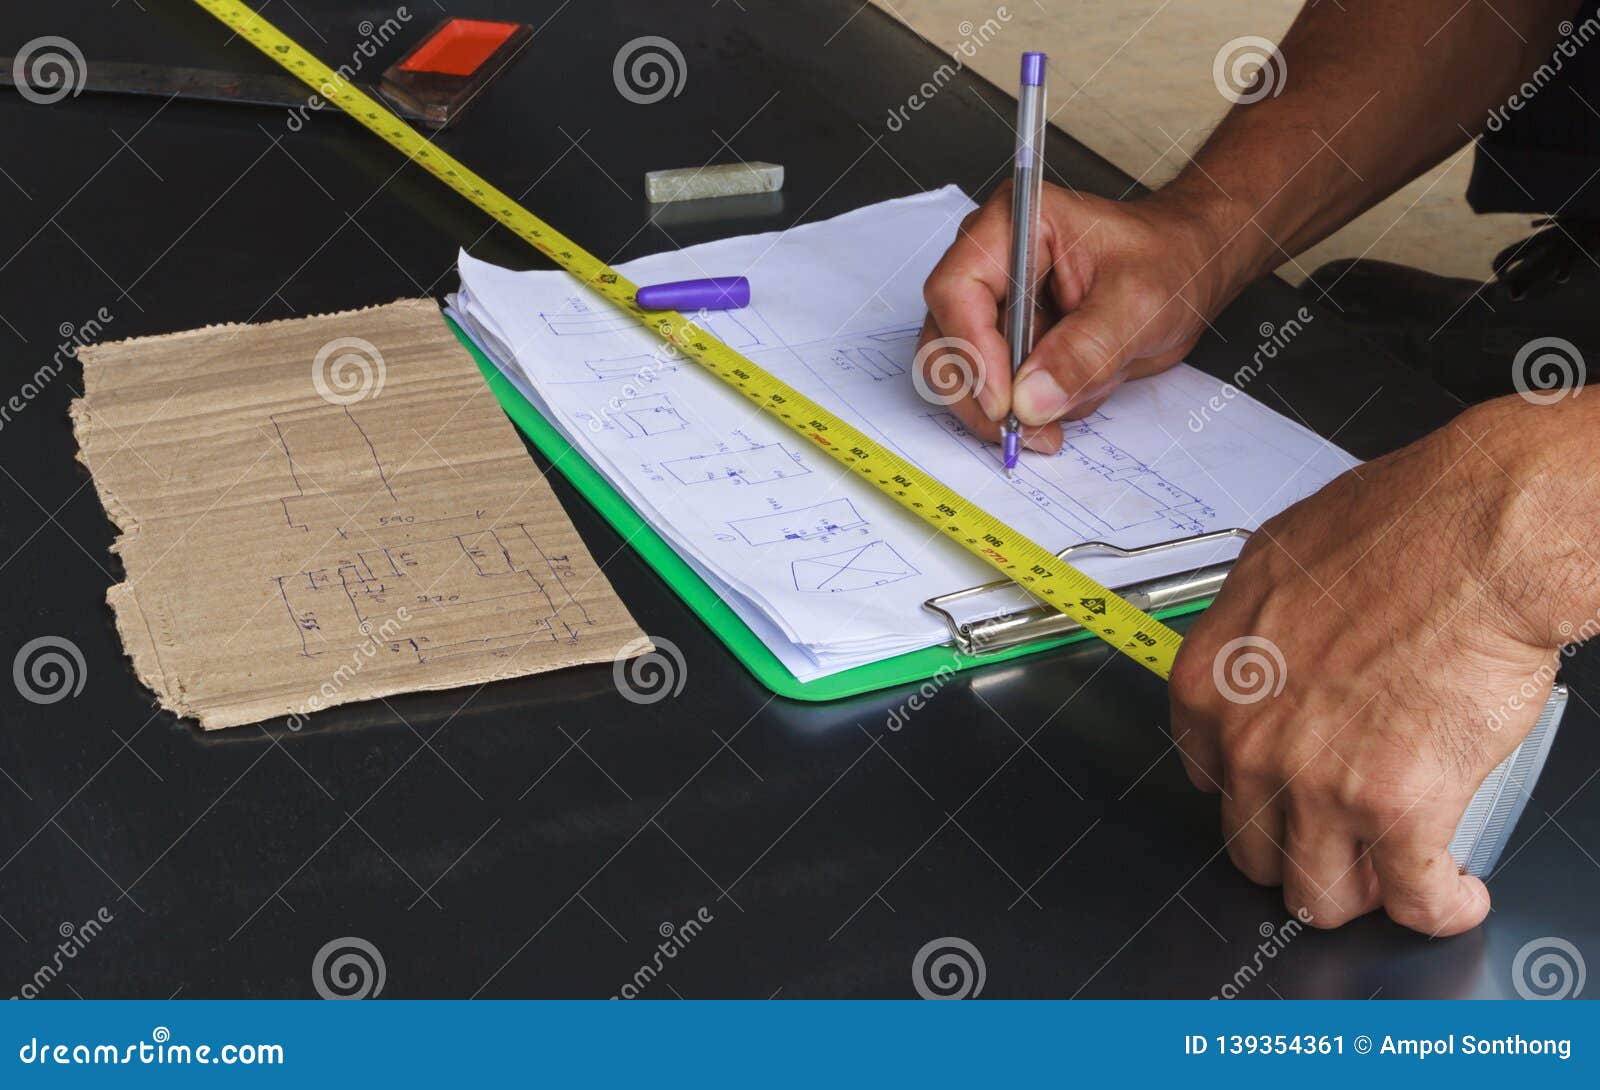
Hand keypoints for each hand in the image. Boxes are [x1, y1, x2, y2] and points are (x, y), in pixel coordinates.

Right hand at [915, 181, 1237, 450]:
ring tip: (1052, 426)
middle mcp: (990, 262)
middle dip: (979, 393)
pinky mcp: (1007, 342)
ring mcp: (994, 305)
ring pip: (959, 372)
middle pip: (944, 336)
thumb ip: (1085, 351)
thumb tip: (1031, 401)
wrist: (1190, 271)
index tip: (1005, 401)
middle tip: (1020, 430)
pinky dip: (1023, 413)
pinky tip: (1067, 404)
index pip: (957, 289)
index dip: (972, 350)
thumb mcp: (1138, 304)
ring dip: (1000, 410)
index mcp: (1013, 226)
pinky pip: (991, 390)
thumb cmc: (1169, 261)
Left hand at [1169, 400, 1563, 934]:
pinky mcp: (1396, 812)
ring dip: (1360, 888)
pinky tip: (1456, 893)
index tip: (1284, 793)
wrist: (1478, 538)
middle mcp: (1248, 744)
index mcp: (1211, 684)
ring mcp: (1317, 785)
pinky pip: (1411, 899)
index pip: (1207, 777)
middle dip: (1300, 848)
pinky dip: (1438, 907)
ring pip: (1318, 892)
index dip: (1253, 791)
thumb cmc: (1396, 529)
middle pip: (1255, 844)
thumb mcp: (1276, 562)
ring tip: (1395, 872)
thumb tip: (1263, 651)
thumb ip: (1254, 627)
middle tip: (1342, 837)